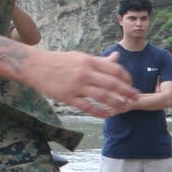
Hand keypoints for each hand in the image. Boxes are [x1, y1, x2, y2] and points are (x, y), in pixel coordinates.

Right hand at [23, 50, 137, 117]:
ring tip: (125, 108)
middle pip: (112, 84)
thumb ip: (100, 61)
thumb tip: (117, 57)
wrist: (35, 66)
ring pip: (102, 96)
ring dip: (117, 103)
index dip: (126, 78)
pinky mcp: (68, 97)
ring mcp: (76, 86)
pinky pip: (87, 107)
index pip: (114, 69)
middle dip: (127, 92)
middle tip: (136, 98)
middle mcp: (85, 73)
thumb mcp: (81, 57)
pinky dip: (99, 112)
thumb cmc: (60, 61)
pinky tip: (108, 115)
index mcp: (89, 61)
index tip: (131, 84)